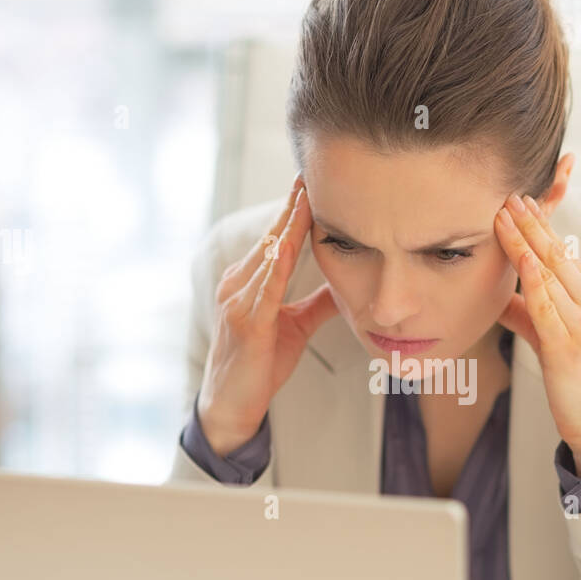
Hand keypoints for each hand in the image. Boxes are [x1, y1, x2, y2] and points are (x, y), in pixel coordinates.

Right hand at [197, 175, 338, 454]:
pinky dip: (277, 265)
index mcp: (249, 282)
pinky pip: (264, 289)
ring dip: (287, 227)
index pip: (277, 239)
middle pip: (271, 238)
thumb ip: (317, 303)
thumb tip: (347, 282)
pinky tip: (288, 246)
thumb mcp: (295, 327)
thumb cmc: (260, 365)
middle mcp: (238, 284)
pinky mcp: (244, 323)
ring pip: (267, 256)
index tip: (310, 183)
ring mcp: (237, 301)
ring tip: (304, 198)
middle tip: (309, 174)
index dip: (294, 211)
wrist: (233, 405)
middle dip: (291, 207)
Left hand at [494, 192, 580, 481]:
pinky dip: (530, 274)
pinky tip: (516, 254)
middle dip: (532, 221)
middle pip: (558, 253)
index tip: (521, 200)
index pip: (566, 252)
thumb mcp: (553, 341)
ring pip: (551, 270)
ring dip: (524, 238)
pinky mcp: (570, 346)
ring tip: (503, 212)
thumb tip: (499, 296)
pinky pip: (546, 302)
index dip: (542, 224)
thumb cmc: (580, 385)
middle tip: (508, 192)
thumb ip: (529, 315)